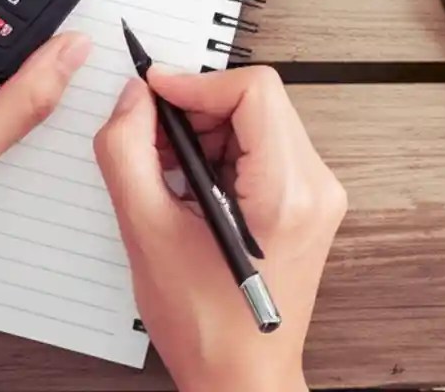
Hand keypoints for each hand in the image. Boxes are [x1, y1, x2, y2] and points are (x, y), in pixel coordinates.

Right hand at [94, 67, 346, 391]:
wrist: (242, 376)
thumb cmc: (209, 328)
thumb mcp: (148, 235)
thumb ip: (128, 154)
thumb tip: (132, 101)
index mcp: (288, 193)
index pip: (254, 91)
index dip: (196, 82)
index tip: (154, 92)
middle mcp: (315, 187)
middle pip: (257, 103)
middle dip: (196, 111)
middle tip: (152, 141)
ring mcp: (317, 195)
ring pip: (259, 123)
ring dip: (206, 133)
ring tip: (168, 172)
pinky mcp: (307, 202)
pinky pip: (264, 150)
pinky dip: (222, 154)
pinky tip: (191, 187)